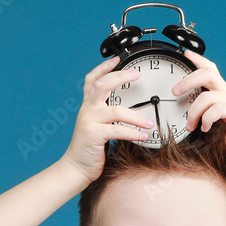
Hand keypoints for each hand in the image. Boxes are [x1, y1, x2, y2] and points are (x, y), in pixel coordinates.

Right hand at [60, 57, 154, 185]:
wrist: (76, 167)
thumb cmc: (90, 148)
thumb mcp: (96, 126)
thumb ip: (106, 114)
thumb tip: (128, 107)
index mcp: (88, 106)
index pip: (92, 80)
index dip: (104, 67)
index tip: (117, 58)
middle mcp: (87, 110)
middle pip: (102, 85)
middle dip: (120, 76)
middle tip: (136, 74)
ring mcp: (89, 121)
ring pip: (115, 111)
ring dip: (136, 116)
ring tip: (149, 122)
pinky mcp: (93, 135)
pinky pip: (117, 130)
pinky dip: (132, 133)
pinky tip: (143, 136)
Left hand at [172, 49, 225, 167]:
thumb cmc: (225, 137)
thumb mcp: (207, 120)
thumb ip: (197, 111)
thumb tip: (176, 108)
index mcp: (220, 92)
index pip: (210, 69)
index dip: (198, 59)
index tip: (185, 54)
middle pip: (207, 74)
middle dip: (188, 80)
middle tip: (175, 91)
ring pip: (207, 96)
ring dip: (193, 112)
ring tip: (190, 126)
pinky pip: (217, 110)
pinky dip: (207, 119)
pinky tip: (205, 128)